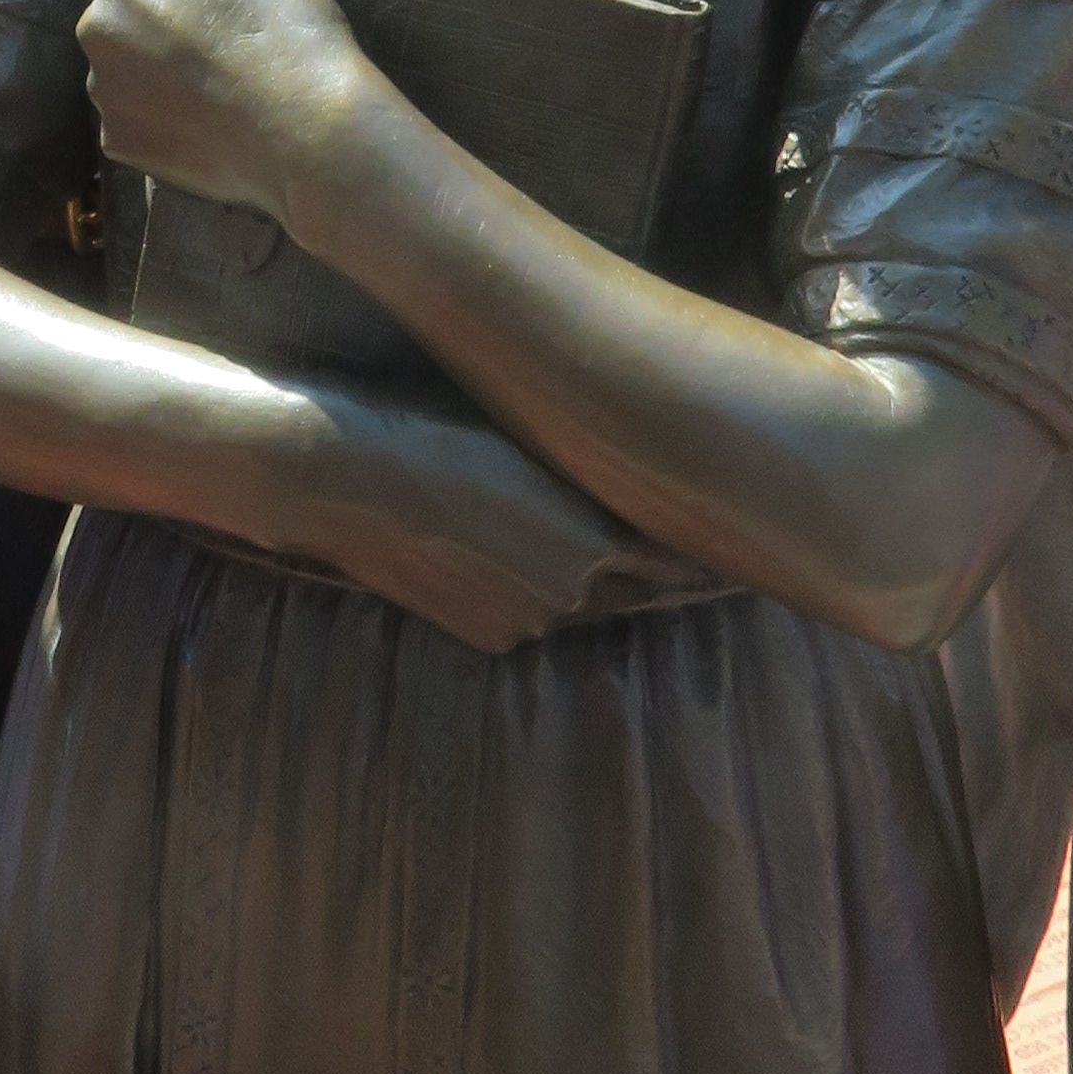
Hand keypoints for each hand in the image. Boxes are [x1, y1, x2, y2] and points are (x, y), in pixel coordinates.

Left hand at [82, 0, 381, 217]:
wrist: (307, 131)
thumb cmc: (283, 25)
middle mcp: (94, 28)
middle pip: (124, 10)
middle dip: (161, 18)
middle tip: (226, 40)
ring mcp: (103, 90)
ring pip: (127, 63)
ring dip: (157, 66)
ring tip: (218, 82)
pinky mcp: (118, 141)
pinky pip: (135, 113)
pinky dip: (162, 113)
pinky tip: (206, 116)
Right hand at [294, 394, 697, 653]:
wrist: (361, 478)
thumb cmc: (445, 436)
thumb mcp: (534, 445)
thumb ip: (586, 479)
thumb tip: (627, 480)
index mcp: (600, 533)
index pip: (668, 558)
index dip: (685, 553)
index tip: (711, 545)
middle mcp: (579, 587)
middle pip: (617, 581)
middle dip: (613, 562)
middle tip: (581, 527)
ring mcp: (532, 619)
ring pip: (564, 600)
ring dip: (554, 577)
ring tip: (508, 529)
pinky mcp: (489, 637)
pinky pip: (519, 618)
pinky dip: (509, 595)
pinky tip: (473, 553)